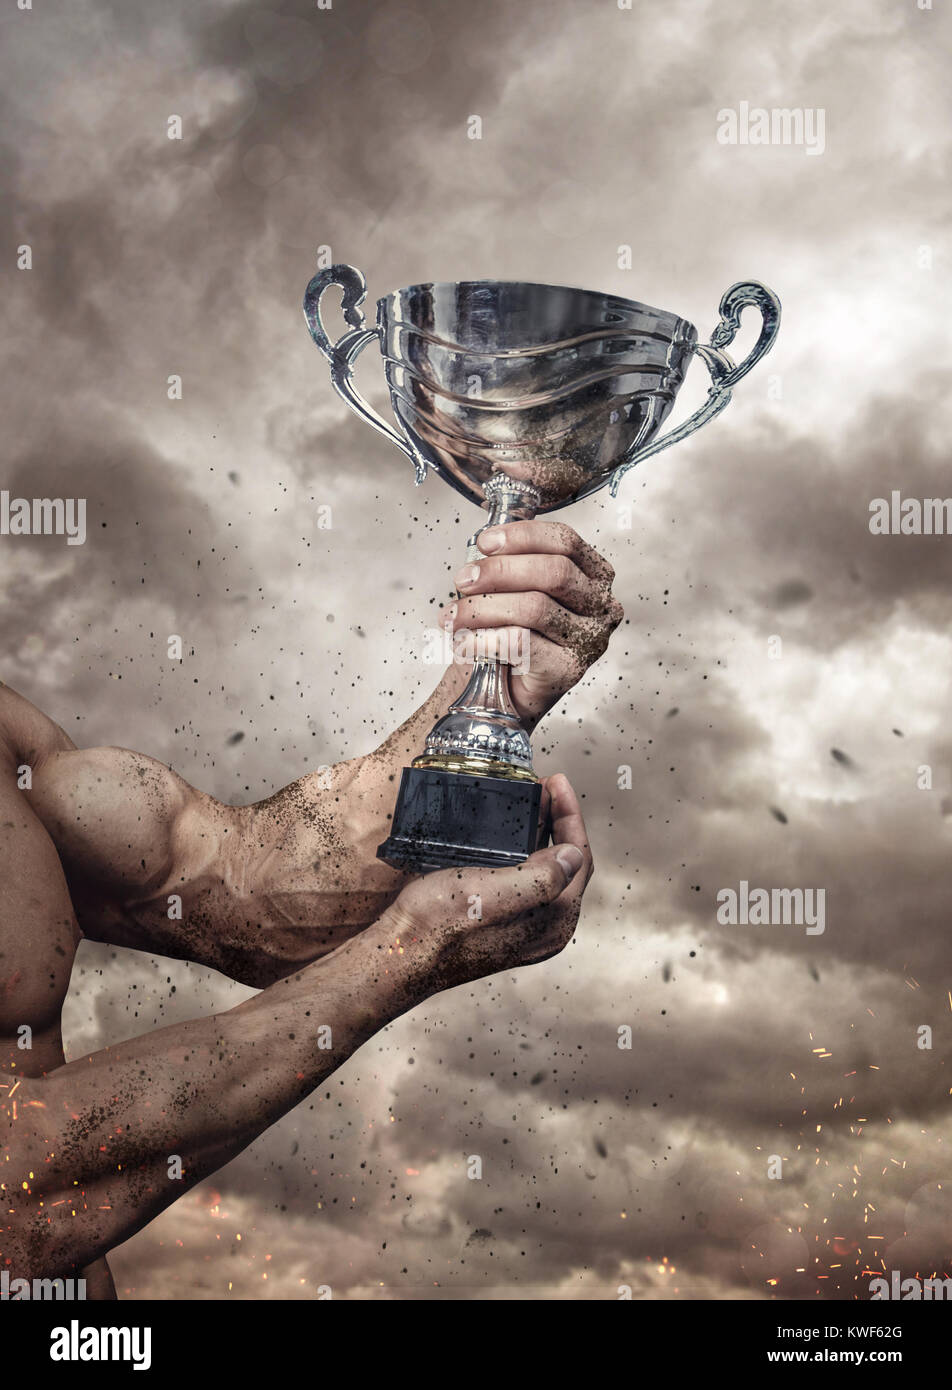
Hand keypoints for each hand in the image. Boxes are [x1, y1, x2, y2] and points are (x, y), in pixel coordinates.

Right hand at [370, 774, 591, 1003]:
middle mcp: (545, 927)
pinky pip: (523, 880)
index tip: (557, 782)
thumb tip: (574, 854)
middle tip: (544, 787)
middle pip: (565, 863)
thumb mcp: (498, 891)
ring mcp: (523, 928)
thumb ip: (545, 876)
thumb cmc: (442, 925)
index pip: (579, 857)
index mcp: (555, 919)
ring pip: (544, 870)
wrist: (402, 953)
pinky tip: (506, 835)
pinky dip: (522, 852)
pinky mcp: (501, 924)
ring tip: (528, 801)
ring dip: (540, 834)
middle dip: (558, 822)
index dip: (571, 816)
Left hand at [444, 520, 623, 725]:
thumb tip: (485, 546)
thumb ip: (509, 563)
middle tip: (463, 579)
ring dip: (483, 608)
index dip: (522, 536)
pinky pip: (522, 643)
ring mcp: (590, 639)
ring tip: (453, 615)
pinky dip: (484, 639)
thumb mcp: (514, 589)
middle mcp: (601, 606)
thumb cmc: (511, 635)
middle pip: (553, 572)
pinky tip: (464, 641)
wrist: (503, 690)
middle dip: (500, 571)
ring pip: (534, 608)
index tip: (485, 542)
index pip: (566, 542)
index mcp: (593, 575)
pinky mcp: (570, 669)